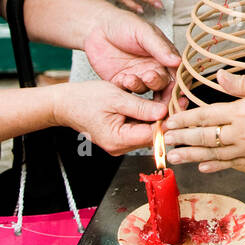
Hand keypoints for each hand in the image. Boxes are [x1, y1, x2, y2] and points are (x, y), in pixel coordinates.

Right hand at [51, 80, 167, 154]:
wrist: (64, 103)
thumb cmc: (85, 99)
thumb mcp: (116, 98)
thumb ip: (141, 107)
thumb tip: (163, 112)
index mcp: (118, 140)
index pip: (152, 136)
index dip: (168, 121)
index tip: (180, 106)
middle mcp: (120, 146)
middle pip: (151, 135)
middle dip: (164, 117)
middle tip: (178, 99)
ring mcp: (120, 143)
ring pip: (147, 131)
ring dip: (156, 115)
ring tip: (168, 98)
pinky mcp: (119, 136)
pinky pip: (138, 127)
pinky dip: (146, 116)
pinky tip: (153, 102)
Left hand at [84, 13, 180, 92]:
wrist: (96, 27)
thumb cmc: (123, 24)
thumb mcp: (144, 32)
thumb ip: (160, 48)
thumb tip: (178, 61)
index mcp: (163, 57)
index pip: (176, 74)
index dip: (179, 84)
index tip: (176, 88)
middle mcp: (152, 69)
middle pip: (163, 87)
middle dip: (158, 87)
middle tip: (149, 78)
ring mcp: (137, 77)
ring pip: (145, 91)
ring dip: (140, 86)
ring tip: (130, 76)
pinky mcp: (120, 82)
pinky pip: (126, 92)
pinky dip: (125, 89)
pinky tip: (121, 78)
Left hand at [161, 71, 244, 171]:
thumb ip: (242, 83)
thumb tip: (218, 77)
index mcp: (244, 111)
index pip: (206, 116)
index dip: (185, 120)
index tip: (170, 121)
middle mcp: (244, 134)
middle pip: (205, 137)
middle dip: (182, 139)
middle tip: (164, 141)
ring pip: (215, 155)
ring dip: (192, 156)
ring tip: (174, 157)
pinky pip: (233, 164)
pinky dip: (216, 166)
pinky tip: (204, 166)